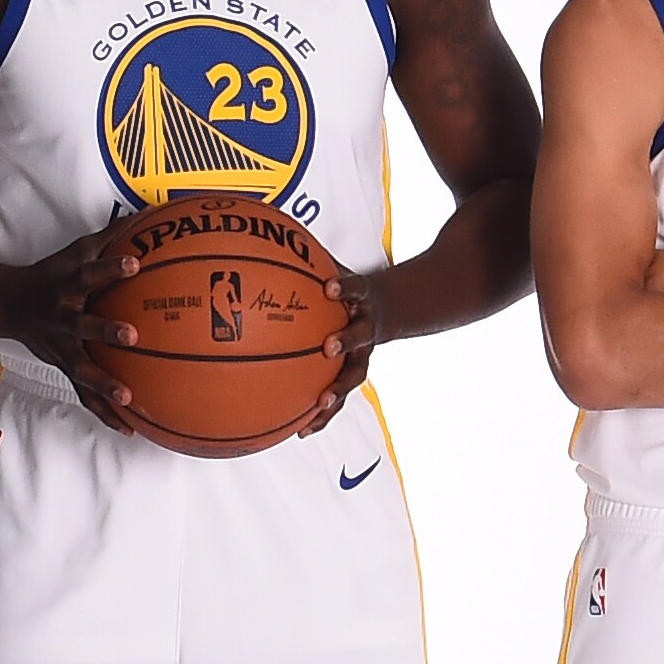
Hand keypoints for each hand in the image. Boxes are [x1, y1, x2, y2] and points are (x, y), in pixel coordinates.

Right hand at [23, 220, 152, 432]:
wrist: (8, 304)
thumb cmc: (52, 273)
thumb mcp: (75, 251)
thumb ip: (111, 236)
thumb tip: (152, 215)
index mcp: (66, 286)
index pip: (89, 272)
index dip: (110, 267)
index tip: (135, 262)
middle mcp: (62, 317)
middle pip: (83, 325)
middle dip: (106, 330)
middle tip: (134, 336)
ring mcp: (60, 346)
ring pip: (82, 368)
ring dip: (104, 385)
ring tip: (129, 398)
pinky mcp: (63, 367)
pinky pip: (85, 394)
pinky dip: (105, 413)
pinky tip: (131, 428)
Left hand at [307, 235, 384, 430]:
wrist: (387, 311)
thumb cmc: (349, 289)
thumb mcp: (337, 267)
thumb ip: (313, 256)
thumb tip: (276, 232)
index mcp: (362, 300)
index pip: (356, 289)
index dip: (345, 288)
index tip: (330, 287)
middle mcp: (367, 330)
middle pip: (360, 338)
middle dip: (346, 342)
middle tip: (327, 348)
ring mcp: (363, 357)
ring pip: (352, 378)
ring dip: (337, 392)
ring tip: (319, 406)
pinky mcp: (352, 376)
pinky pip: (336, 398)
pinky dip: (319, 415)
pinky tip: (298, 432)